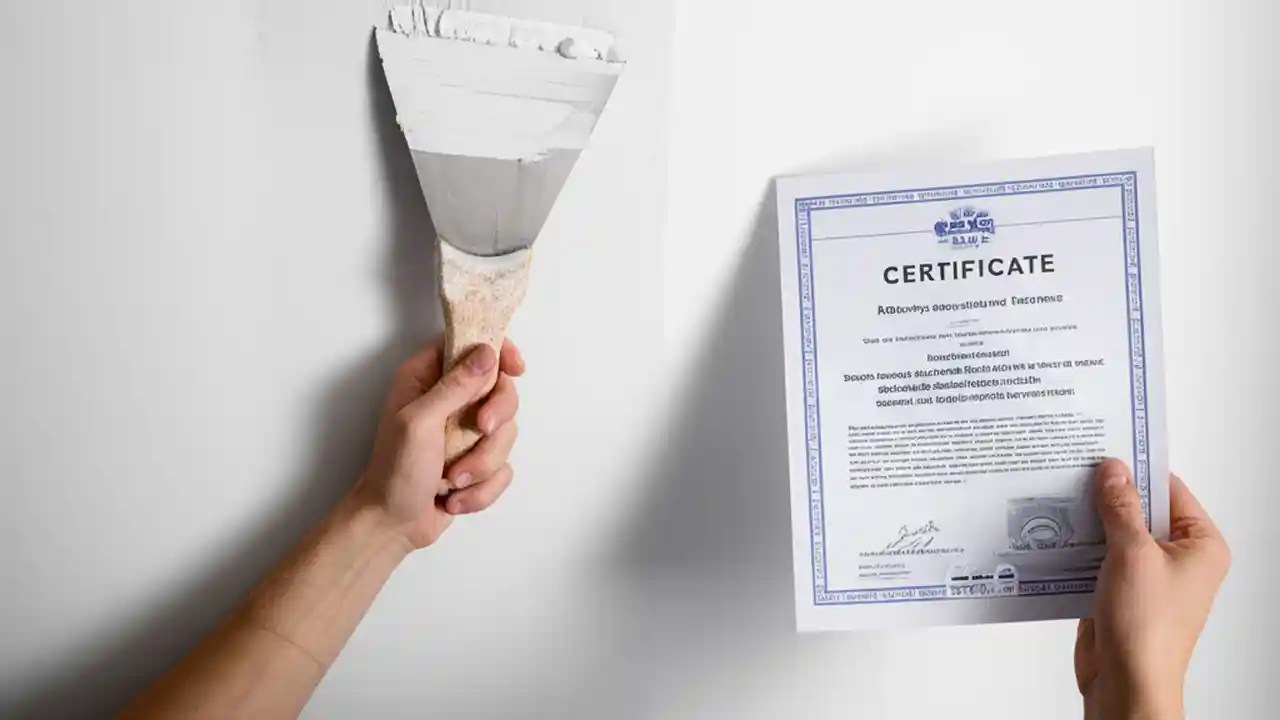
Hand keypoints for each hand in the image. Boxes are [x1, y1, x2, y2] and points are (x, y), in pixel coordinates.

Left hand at [356, 336, 524, 549]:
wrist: (392, 524)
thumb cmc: (394, 471)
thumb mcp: (420, 421)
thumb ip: (455, 386)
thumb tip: (488, 353)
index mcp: (427, 377)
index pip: (470, 343)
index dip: (497, 349)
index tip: (514, 367)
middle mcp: (449, 400)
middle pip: (501, 389)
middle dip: (497, 415)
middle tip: (480, 430)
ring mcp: (465, 432)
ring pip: (506, 433)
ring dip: (482, 462)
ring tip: (452, 480)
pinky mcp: (477, 462)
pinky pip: (503, 467)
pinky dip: (482, 488)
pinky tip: (454, 497)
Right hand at [1074, 460, 1230, 719]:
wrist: (1126, 681)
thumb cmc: (1146, 626)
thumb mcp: (1132, 553)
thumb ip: (1120, 507)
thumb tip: (1113, 469)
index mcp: (1201, 546)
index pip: (1170, 491)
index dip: (1138, 470)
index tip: (1106, 451)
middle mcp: (1180, 560)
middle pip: (1141, 511)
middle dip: (1108, 495)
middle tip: (1075, 469)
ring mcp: (1150, 577)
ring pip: (1117, 534)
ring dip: (1090, 521)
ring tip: (1059, 496)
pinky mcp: (1122, 592)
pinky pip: (1100, 557)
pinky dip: (1080, 546)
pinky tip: (1054, 532)